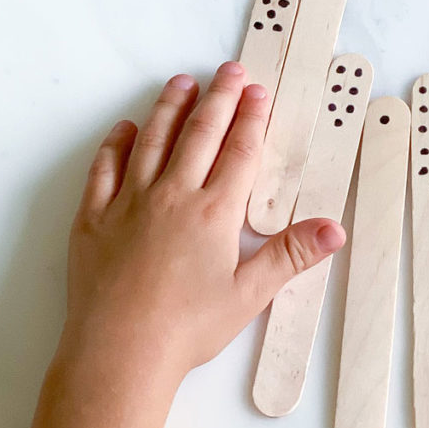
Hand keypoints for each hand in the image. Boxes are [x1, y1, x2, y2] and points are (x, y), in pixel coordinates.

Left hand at [58, 61, 345, 385]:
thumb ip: (292, 254)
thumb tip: (335, 229)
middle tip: (229, 71)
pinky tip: (126, 129)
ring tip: (182, 82)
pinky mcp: (94, 219)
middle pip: (200, 133)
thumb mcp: (250, 293)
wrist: (117, 356)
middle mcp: (173, 195)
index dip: (251, 117)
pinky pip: (104, 169)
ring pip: (153, 140)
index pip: (239, 150)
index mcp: (214, 211)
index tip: (257, 91)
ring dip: (170, 108)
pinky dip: (116, 145)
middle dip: (219, 97)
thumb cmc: (186, 328)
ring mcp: (130, 203)